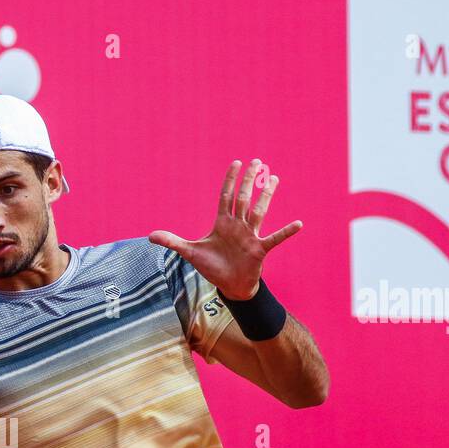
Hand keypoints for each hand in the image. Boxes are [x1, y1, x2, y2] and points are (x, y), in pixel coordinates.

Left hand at [149, 159, 301, 300]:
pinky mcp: (259, 250)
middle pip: (243, 199)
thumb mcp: (190, 253)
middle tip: (257, 162)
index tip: (236, 163)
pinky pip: (274, 239)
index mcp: (222, 223)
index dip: (230, 180)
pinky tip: (298, 224)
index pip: (226, 196)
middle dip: (249, 181)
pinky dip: (286, 232)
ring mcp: (250, 236)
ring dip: (266, 196)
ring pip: (258, 212)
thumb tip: (150, 236)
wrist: (229, 285)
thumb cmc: (213, 266)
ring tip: (275, 179)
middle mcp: (238, 226)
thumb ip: (172, 241)